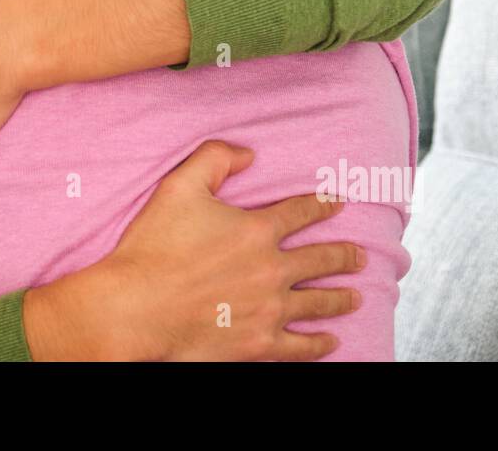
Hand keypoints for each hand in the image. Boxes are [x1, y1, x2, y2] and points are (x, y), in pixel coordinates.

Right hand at [21, 141, 364, 360]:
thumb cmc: (153, 247)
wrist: (136, 307)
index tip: (338, 204)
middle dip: (344, 255)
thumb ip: (214, 158)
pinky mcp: (258, 344)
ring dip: (341, 298)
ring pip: (319, 302)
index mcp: (256, 230)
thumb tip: (248, 153)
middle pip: (321, 259)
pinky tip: (331, 341)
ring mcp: (269, 310)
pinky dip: (320, 344)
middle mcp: (271, 269)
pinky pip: (300, 345)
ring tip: (357, 296)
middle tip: (361, 255)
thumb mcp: (178, 186)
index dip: (322, 205)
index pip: (300, 212)